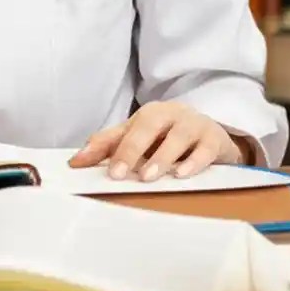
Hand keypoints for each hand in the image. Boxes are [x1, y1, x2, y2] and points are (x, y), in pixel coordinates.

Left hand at [67, 102, 250, 181]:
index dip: (102, 146)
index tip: (84, 164)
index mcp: (148, 114)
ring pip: (178, 136)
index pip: (123, 129)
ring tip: (148, 176)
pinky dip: (194, 162)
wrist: (213, 134)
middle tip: (118, 173)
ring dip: (162, 156)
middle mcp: (170, 114)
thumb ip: (108, 147)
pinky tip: (182, 174)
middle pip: (149, 125)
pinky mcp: (214, 139)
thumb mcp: (139, 138)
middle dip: (131, 148)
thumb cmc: (169, 136)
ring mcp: (193, 125)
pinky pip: (205, 149)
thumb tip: (75, 161)